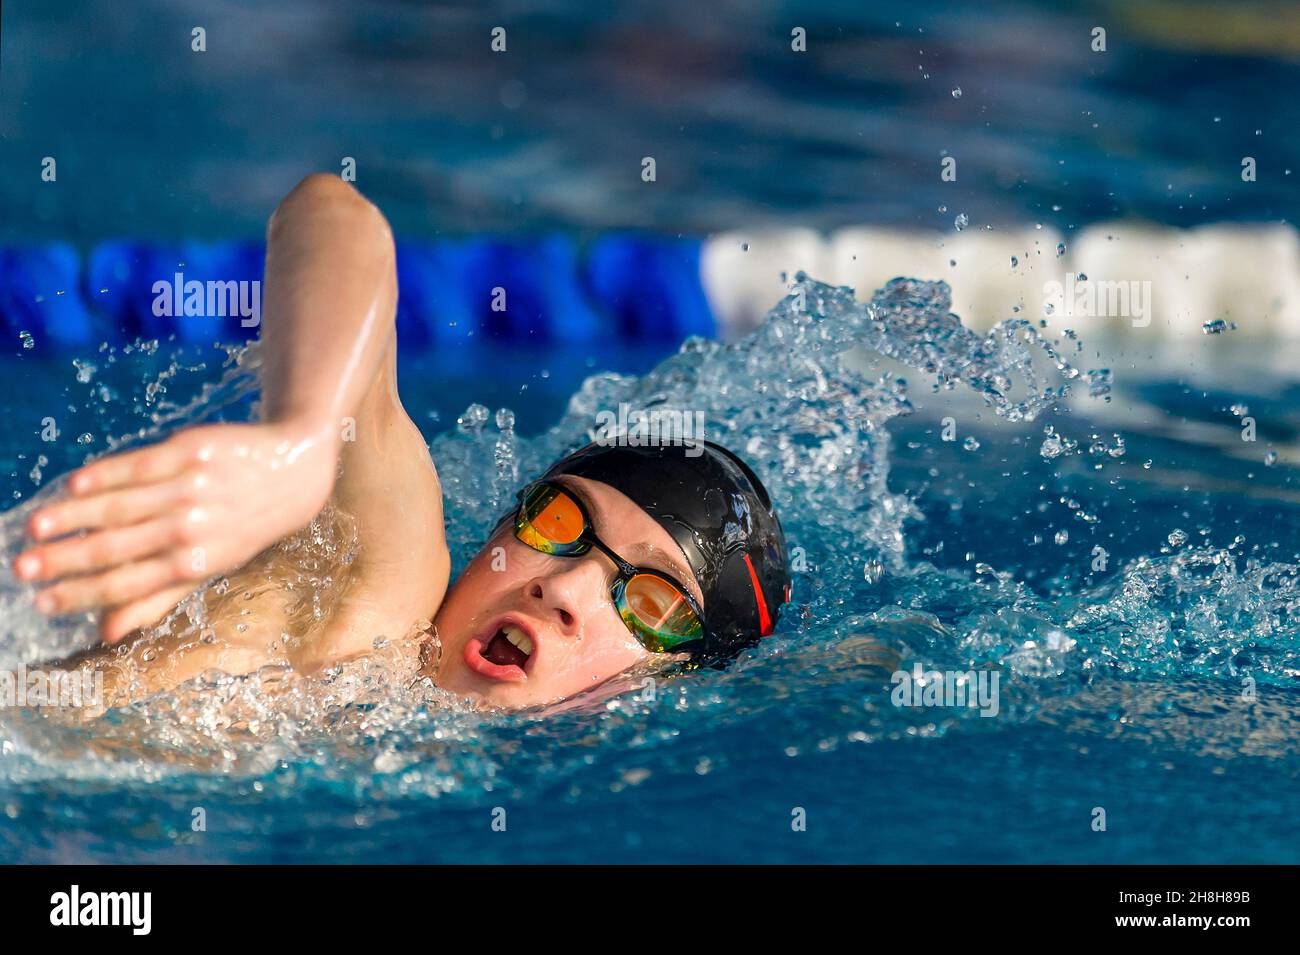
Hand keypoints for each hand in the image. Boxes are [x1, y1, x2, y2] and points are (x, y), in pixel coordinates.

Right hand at [14, 420, 338, 642]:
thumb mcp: (211, 565)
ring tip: (36, 527)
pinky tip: (74, 484)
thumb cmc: (245, 526)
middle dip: (66, 560)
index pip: (127, 584)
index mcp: (194, 562)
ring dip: (75, 516)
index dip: (82, 595)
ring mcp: (191, 488)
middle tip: (22, 568)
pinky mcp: (191, 451)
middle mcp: (192, 528)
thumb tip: (106, 633)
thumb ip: (158, 597)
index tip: (41, 602)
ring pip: (122, 505)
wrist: (294, 471)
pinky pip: (140, 464)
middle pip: (118, 547)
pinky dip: (106, 475)